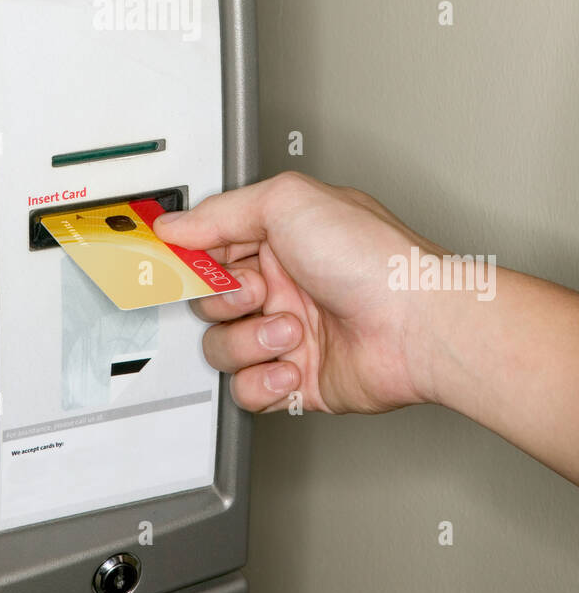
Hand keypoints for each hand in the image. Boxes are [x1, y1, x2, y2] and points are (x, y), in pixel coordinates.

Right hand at [155, 172, 445, 414]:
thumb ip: (220, 212)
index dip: (189, 260)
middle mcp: (282, 284)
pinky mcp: (297, 378)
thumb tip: (174, 226)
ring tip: (290, 330)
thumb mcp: (287, 202)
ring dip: (249, 341)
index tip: (171, 267)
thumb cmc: (375, 259)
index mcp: (278, 238)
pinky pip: (247, 390)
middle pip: (207, 301)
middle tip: (256, 292)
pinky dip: (264, 381)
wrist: (421, 325)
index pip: (208, 249)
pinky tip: (294, 364)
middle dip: (224, 300)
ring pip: (223, 346)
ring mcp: (289, 332)